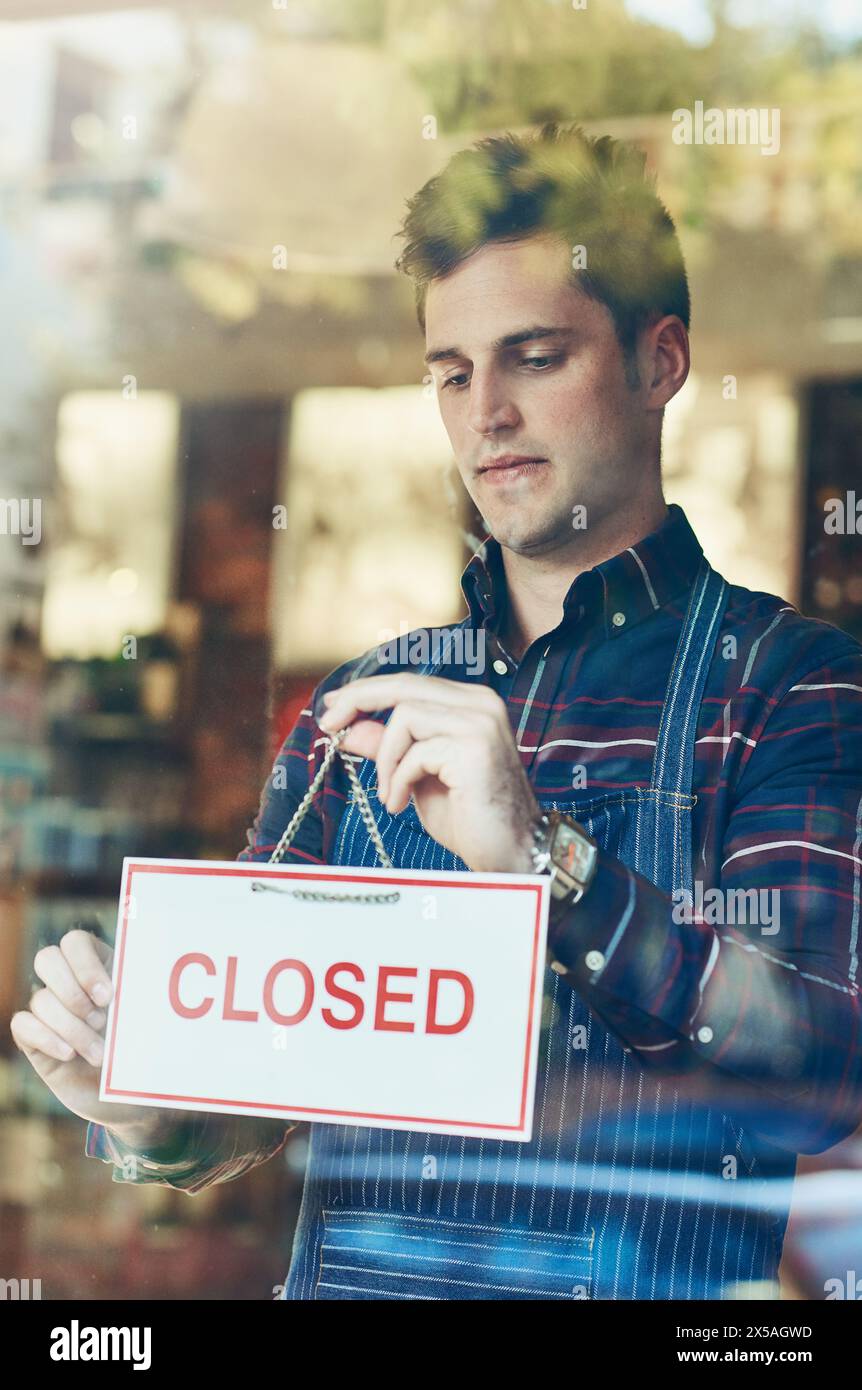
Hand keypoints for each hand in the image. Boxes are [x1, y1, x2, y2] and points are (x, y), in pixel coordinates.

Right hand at [10, 928, 176, 1141]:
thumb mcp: (148, 1021)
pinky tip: (69, 1054)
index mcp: (99, 966)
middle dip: (73, 992)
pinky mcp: (35, 1039)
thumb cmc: (144, 1052)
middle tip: (100, 1020)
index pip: (75, 942)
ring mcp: (50, 1010)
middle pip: (47, 959)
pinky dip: (46, 1037)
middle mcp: (70, 983)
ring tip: (100, 1054)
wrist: (130, 1098)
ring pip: (40, 999)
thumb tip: (142, 979)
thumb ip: (139, 997)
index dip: (86, 965)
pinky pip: (23, 1024)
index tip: (107, 997)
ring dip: (72, 1027)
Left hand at [318, 673, 539, 872]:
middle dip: (358, 702)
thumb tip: (349, 727)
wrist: (510, 850)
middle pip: (403, 686)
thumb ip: (388, 746)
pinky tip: (401, 804)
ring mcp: (481, 722)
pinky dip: (398, 780)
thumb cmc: (468, 815)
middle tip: (329, 726)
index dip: (366, 691)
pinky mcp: (475, 747)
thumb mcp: (417, 774)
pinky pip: (414, 753)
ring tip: (389, 794)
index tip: (332, 707)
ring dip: (385, 760)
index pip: (409, 683)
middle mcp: (480, 703)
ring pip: (405, 717)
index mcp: (470, 702)